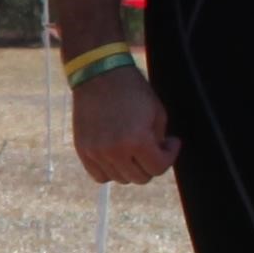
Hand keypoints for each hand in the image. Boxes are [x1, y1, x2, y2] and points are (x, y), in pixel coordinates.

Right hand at [70, 64, 178, 185]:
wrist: (99, 74)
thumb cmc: (132, 90)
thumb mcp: (157, 112)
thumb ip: (159, 140)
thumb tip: (157, 156)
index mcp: (137, 141)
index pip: (158, 168)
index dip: (169, 156)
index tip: (170, 143)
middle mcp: (115, 151)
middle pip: (140, 178)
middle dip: (151, 163)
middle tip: (152, 147)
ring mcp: (96, 152)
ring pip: (120, 178)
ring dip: (131, 167)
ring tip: (132, 149)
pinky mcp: (82, 150)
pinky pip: (99, 176)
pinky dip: (110, 170)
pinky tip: (116, 155)